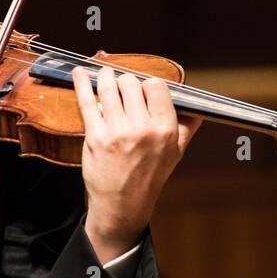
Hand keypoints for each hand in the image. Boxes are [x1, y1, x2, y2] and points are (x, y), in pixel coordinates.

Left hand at [73, 62, 202, 262]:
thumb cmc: (148, 178)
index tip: (142, 88)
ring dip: (104, 76)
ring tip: (103, 73)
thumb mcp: (175, 154)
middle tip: (122, 84)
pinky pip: (86, 102)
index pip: (156, 87)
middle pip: (130, 84)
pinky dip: (80, 83)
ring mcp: (117, 132)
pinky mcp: (95, 137)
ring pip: (108, 88)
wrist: (122, 204)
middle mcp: (142, 129)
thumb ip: (186, 129)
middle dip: (125, 81)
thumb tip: (197, 109)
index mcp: (165, 130)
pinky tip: (79, 74)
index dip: (148, 84)